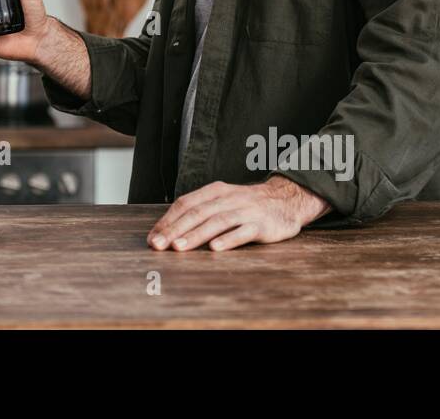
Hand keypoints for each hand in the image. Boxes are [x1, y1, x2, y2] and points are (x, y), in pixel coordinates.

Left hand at [146, 176, 330, 251]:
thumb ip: (200, 212)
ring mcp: (246, 211)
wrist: (286, 199)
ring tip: (178, 248)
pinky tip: (215, 249)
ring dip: (196, 235)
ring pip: (216, 222)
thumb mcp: (223, 200)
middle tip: (158, 245)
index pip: (186, 204)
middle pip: (197, 213)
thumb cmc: (247, 205)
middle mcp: (228, 198)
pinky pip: (243, 232)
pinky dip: (228, 239)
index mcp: (215, 191)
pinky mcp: (262, 225)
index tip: (152, 237)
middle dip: (174, 230)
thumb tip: (169, 231)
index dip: (167, 220)